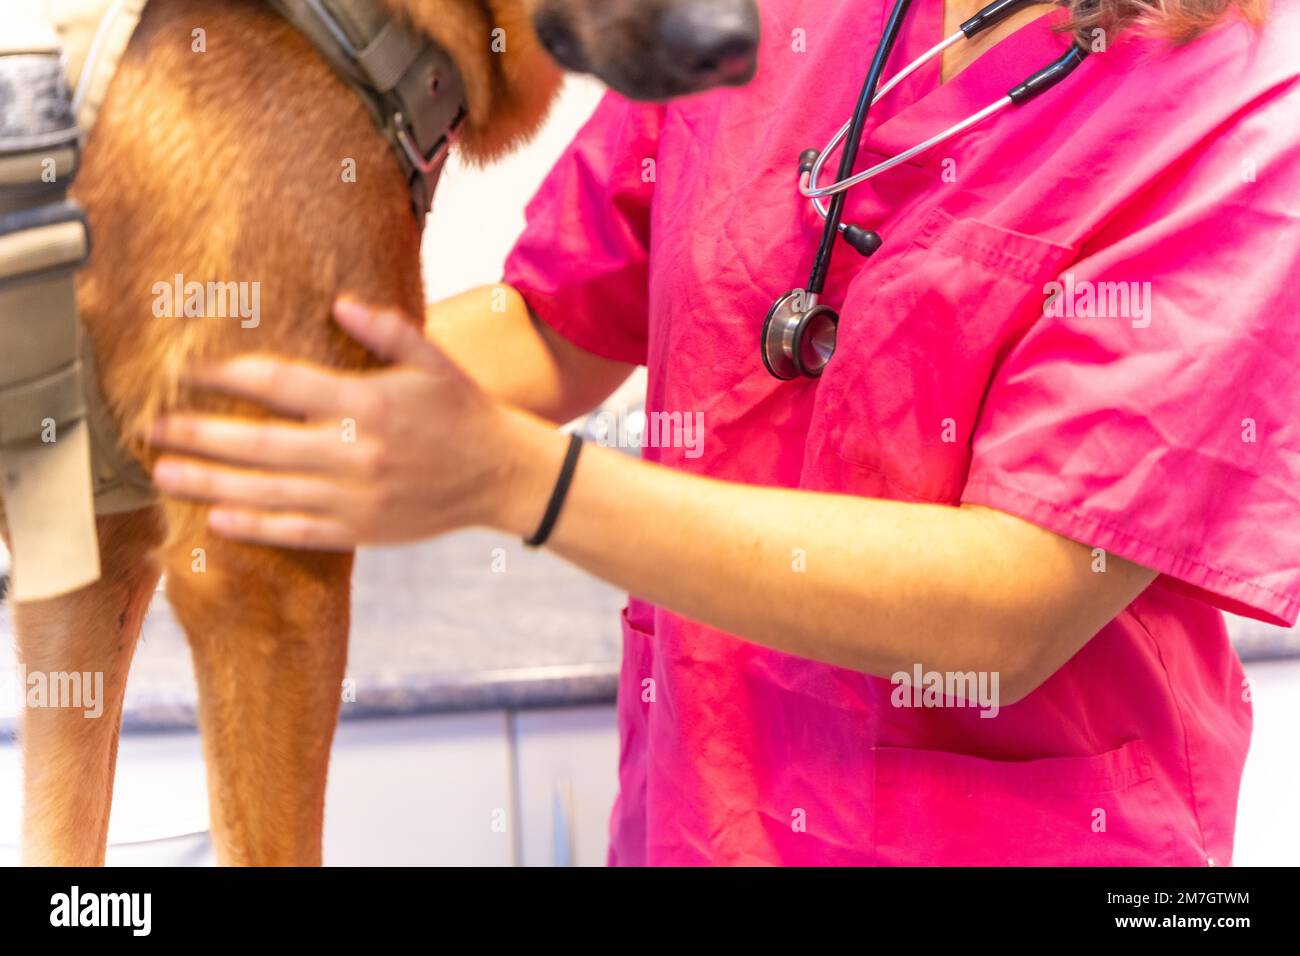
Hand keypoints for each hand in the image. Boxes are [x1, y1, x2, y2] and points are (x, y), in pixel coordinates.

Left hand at [150, 297, 566, 549]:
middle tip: (151, 427)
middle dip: (197, 433)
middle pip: (257, 442)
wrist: (501, 476)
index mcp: (366, 402)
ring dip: (210, 482)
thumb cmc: (464, 411)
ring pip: (266, 491)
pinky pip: (296, 531)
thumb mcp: (433, 361)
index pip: (278, 384)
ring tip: (165, 473)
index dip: (225, 375)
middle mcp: (353, 451)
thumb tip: (337, 302)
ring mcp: (355, 497)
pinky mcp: (361, 530)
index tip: (186, 370)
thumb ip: (386, 329)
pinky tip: (217, 520)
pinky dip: (254, 527)